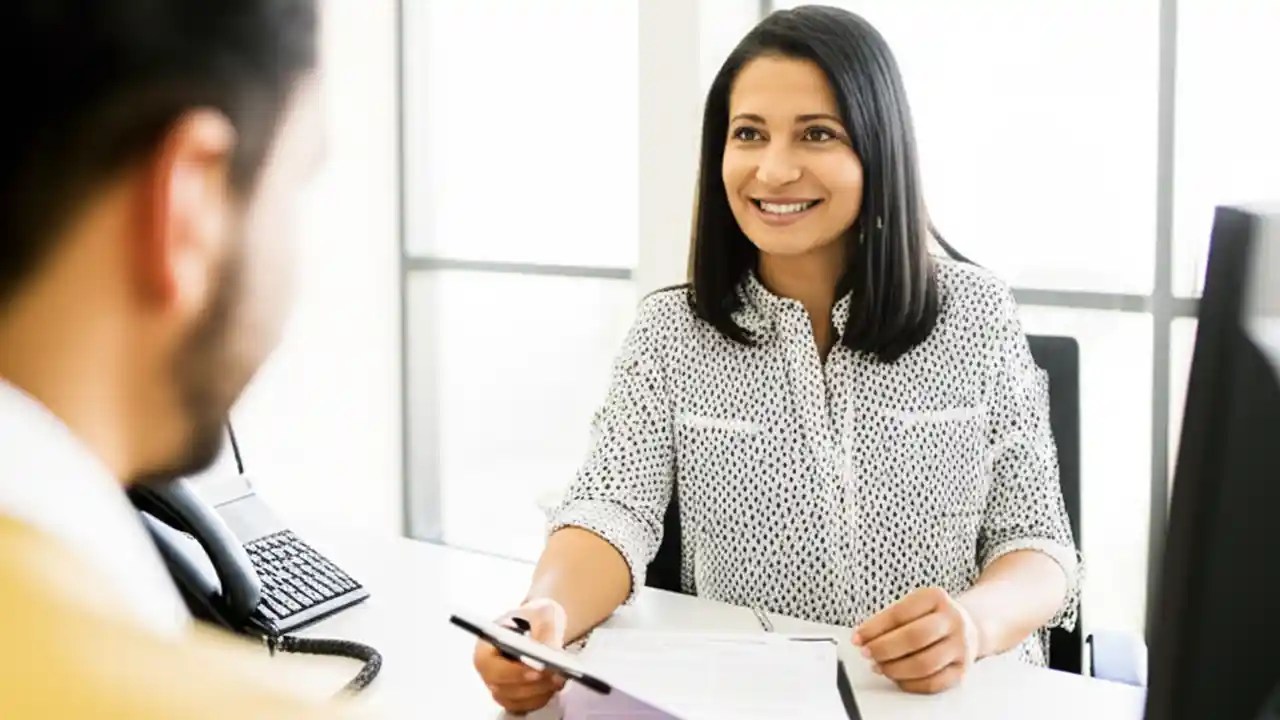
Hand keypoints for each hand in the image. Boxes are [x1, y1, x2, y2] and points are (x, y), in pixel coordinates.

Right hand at [473, 598, 569, 713]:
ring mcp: (501, 686)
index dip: (511, 672)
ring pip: (516, 700)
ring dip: (540, 692)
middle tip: (557, 675)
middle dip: (532, 685)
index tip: (537, 670)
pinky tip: (555, 684)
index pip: (489, 666)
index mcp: (485, 647)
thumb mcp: (543, 613)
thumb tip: (551, 652)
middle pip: (502, 688)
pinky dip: (542, 698)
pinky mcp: (515, 697)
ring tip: (561, 678)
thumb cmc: (536, 616)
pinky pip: (526, 705)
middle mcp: (489, 670)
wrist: (543, 625)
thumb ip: (546, 630)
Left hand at [852, 587, 982, 694]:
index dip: (874, 628)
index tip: (857, 638)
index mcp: (936, 597)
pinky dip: (909, 684)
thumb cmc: (930, 616)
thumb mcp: (912, 606)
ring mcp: (961, 646)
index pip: (900, 613)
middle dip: (884, 649)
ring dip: (895, 669)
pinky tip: (897, 678)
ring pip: (924, 664)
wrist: (969, 626)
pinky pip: (933, 683)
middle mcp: (952, 620)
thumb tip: (862, 639)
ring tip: (879, 666)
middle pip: (914, 638)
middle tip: (867, 653)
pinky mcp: (962, 670)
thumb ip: (888, 620)